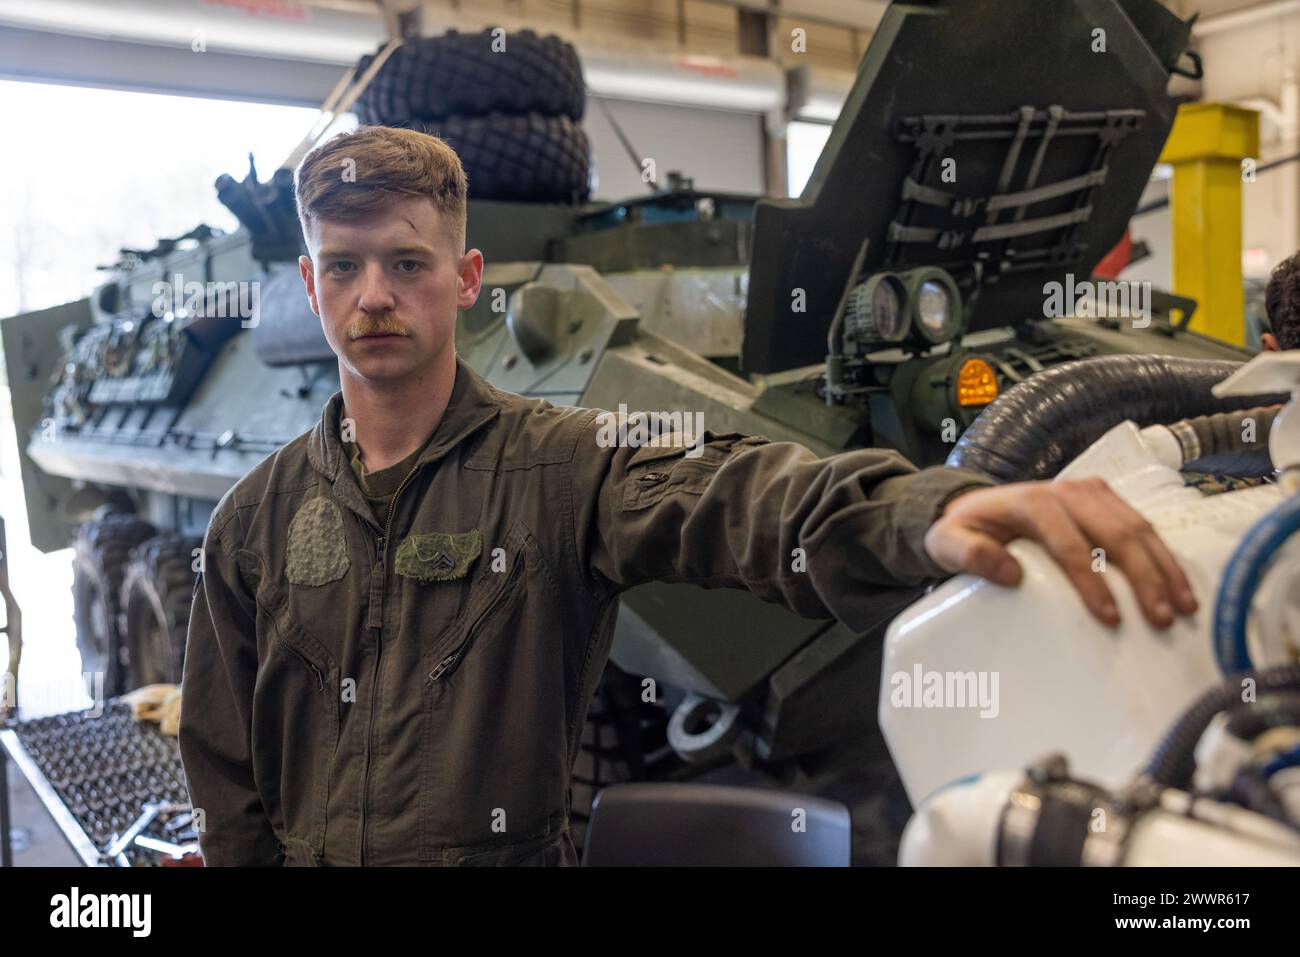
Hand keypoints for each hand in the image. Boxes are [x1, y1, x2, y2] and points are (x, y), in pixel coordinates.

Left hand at [923, 478, 1196, 628]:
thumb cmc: (965, 530)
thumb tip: (1008, 572)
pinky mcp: (1109, 501)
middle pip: (1116, 534)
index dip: (1091, 581)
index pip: (1069, 544)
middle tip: (1161, 618)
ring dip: (1164, 569)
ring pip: (1139, 529)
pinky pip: (1145, 528)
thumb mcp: (947, 542)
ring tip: (1182, 609)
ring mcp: (1093, 493)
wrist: (978, 508)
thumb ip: (968, 554)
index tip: (1109, 617)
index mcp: (1033, 502)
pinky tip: (1181, 588)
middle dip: (1143, 577)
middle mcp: (1069, 491)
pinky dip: (1165, 558)